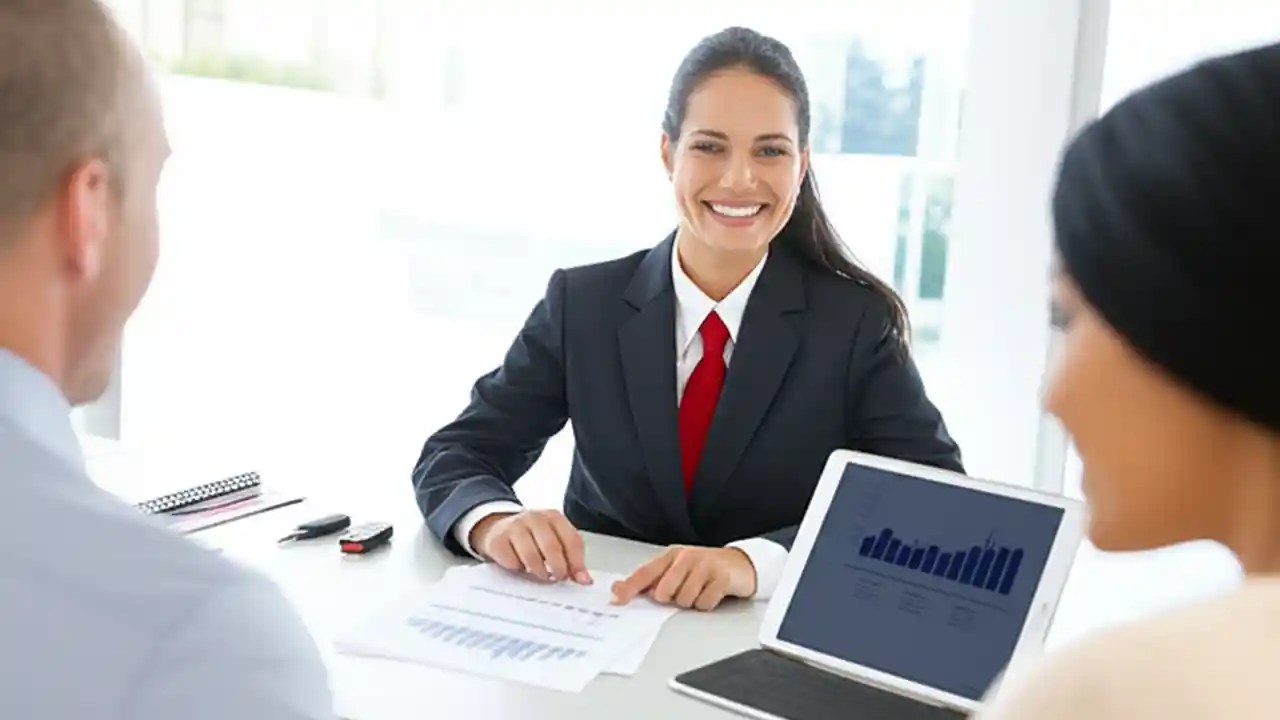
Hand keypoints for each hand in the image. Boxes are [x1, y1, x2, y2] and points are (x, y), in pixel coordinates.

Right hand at [469, 509, 591, 584]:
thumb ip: (570, 557)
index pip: (572, 540)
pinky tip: (521, 567)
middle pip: (552, 548)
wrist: (498, 528)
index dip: (577, 563)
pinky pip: (513, 562)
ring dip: (539, 572)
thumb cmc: (531, 537)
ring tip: (541, 574)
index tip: (580, 579)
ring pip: (532, 556)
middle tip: (558, 578)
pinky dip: (519, 569)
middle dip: (558, 568)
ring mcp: (515, 527)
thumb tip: (585, 579)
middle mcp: (534, 518)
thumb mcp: (553, 540)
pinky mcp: (498, 540)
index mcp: (553, 517)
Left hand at [611, 545, 756, 610]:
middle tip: (683, 591)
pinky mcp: (722, 578)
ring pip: (684, 600)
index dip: (630, 587)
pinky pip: (704, 603)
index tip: (617, 599)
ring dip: (691, 602)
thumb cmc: (704, 568)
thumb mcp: (676, 569)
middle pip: (664, 591)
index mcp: (671, 555)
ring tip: (699, 590)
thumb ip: (650, 579)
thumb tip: (618, 589)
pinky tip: (712, 593)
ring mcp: (705, 566)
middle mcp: (686, 557)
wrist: (740, 563)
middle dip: (671, 598)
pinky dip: (706, 604)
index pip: (646, 572)